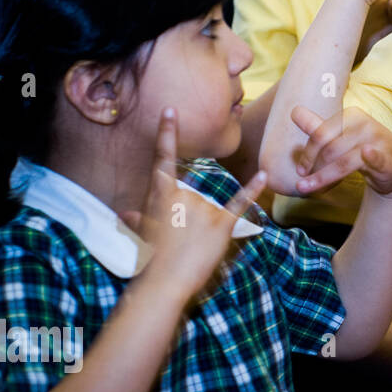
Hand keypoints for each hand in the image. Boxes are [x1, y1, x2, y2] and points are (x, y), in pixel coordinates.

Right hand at [120, 108, 266, 303]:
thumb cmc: (151, 259)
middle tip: (177, 241)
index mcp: (160, 194)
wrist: (165, 281)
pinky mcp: (222, 223)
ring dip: (202, 226)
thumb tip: (127, 214)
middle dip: (186, 218)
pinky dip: (252, 190)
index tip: (172, 110)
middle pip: (191, 194)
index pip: (162, 158)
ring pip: (210, 207)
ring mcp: (204, 208)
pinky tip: (264, 175)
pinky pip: (240, 203)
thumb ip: (138, 220)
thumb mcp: (142, 234)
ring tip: (191, 247)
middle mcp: (182, 194)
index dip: (167, 133)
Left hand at [290, 106, 391, 197]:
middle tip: (302, 184)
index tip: (300, 171)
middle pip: (330, 149)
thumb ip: (318, 127)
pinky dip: (372, 156)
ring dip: (322, 177)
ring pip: (344, 161)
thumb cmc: (364, 150)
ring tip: (305, 189)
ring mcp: (378, 141)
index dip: (307, 154)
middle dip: (314, 168)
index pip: (321, 134)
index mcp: (351, 115)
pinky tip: (366, 154)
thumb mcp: (341, 137)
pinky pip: (377, 157)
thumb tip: (294, 110)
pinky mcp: (388, 158)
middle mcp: (365, 124)